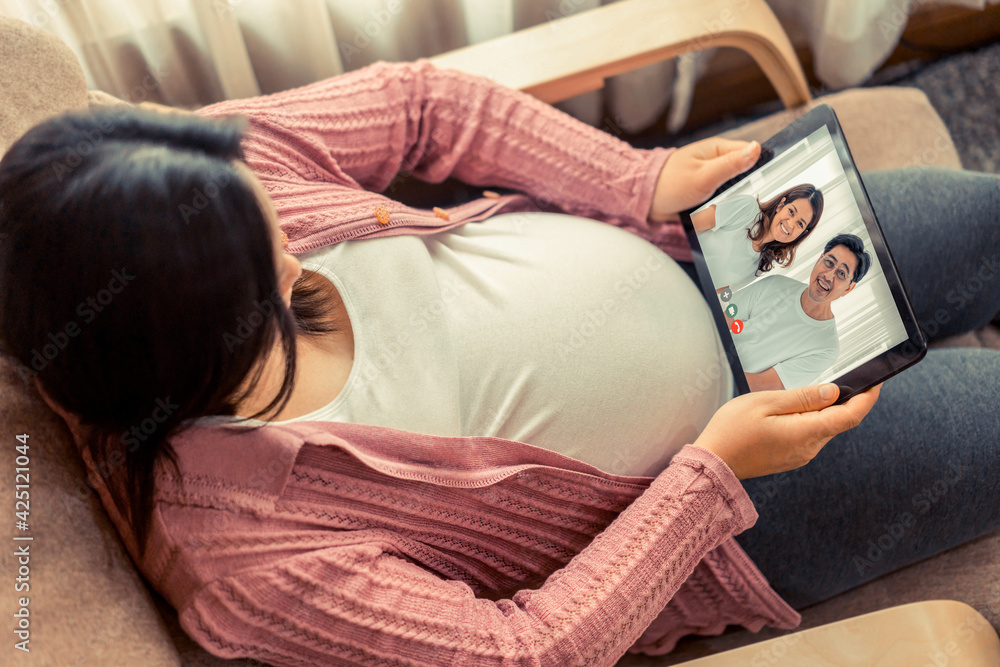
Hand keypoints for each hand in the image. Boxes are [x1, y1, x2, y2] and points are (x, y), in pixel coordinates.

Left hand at [648, 138, 760, 223]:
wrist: (644, 202)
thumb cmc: (669, 183)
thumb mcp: (704, 175)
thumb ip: (731, 164)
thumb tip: (756, 148)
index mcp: (718, 150)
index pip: (752, 154)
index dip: (759, 169)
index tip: (759, 185)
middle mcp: (717, 163)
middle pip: (744, 179)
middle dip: (739, 194)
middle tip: (726, 202)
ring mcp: (711, 180)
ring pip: (732, 196)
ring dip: (724, 206)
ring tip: (709, 210)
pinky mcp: (705, 195)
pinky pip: (719, 206)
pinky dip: (713, 213)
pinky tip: (705, 216)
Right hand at [692, 383, 881, 479]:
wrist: (713, 463)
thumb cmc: (732, 432)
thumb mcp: (765, 403)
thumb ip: (801, 397)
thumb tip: (832, 392)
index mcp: (806, 433)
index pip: (851, 416)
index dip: (867, 398)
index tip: (875, 383)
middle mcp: (809, 448)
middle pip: (838, 421)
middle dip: (843, 400)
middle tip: (839, 378)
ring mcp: (800, 455)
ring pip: (823, 428)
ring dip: (822, 410)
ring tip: (804, 393)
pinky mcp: (790, 457)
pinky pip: (809, 436)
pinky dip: (809, 420)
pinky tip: (791, 411)